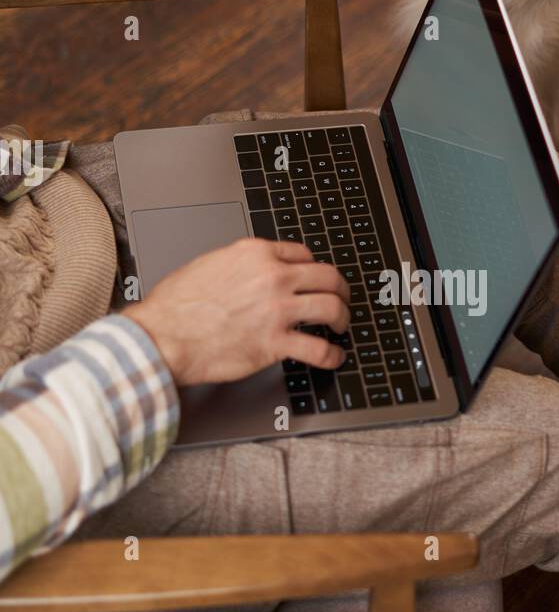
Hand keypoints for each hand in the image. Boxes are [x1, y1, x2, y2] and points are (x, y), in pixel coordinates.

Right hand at [127, 239, 349, 385]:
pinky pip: (319, 349)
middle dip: (340, 289)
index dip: (314, 268)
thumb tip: (251, 272)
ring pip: (331, 308)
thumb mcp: (209, 265)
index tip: (316, 278)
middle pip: (327, 277)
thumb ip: (239, 265)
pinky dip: (332, 355)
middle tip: (341, 299)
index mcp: (255, 254)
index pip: (302, 254)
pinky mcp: (275, 343)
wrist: (161, 336)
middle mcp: (272, 277)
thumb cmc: (175, 306)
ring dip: (342, 318)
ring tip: (340, 327)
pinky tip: (333, 357)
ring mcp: (277, 310)